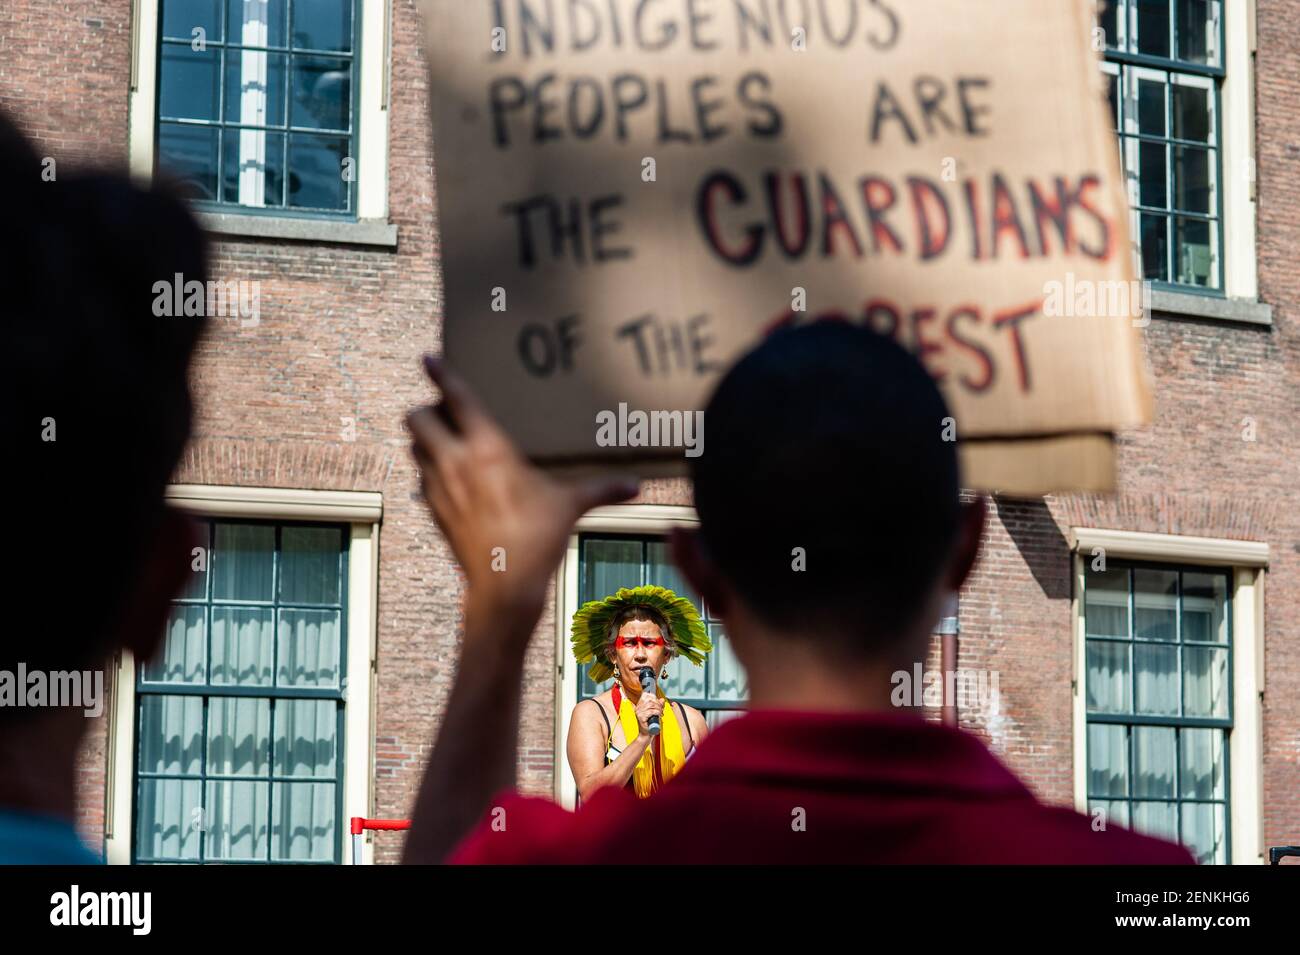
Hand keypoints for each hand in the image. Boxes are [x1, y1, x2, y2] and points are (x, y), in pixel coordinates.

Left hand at [406, 355, 639, 621]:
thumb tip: (635, 486)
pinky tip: (449, 478)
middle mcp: (456, 461)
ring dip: (423, 438)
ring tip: (444, 439)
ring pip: (413, 446)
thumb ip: (602, 489)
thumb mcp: (570, 506)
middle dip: (426, 409)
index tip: (430, 358)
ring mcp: (439, 487)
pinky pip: (420, 478)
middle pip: (418, 417)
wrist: (505, 585)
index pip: (456, 398)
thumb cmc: (537, 540)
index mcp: (488, 449)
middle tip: (445, 412)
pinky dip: (428, 471)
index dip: (440, 373)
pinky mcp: (433, 510)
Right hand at [634, 691, 664, 735]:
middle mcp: (638, 708)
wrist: (645, 735)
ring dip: (658, 708)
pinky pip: (651, 712)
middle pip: (649, 700)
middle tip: (661, 709)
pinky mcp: (641, 718)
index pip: (645, 695)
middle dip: (658, 704)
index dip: (653, 697)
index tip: (658, 702)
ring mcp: (639, 713)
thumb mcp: (655, 713)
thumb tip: (662, 699)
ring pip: (651, 705)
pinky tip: (658, 715)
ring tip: (660, 713)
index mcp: (640, 705)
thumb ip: (658, 705)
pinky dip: (657, 713)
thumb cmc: (650, 725)